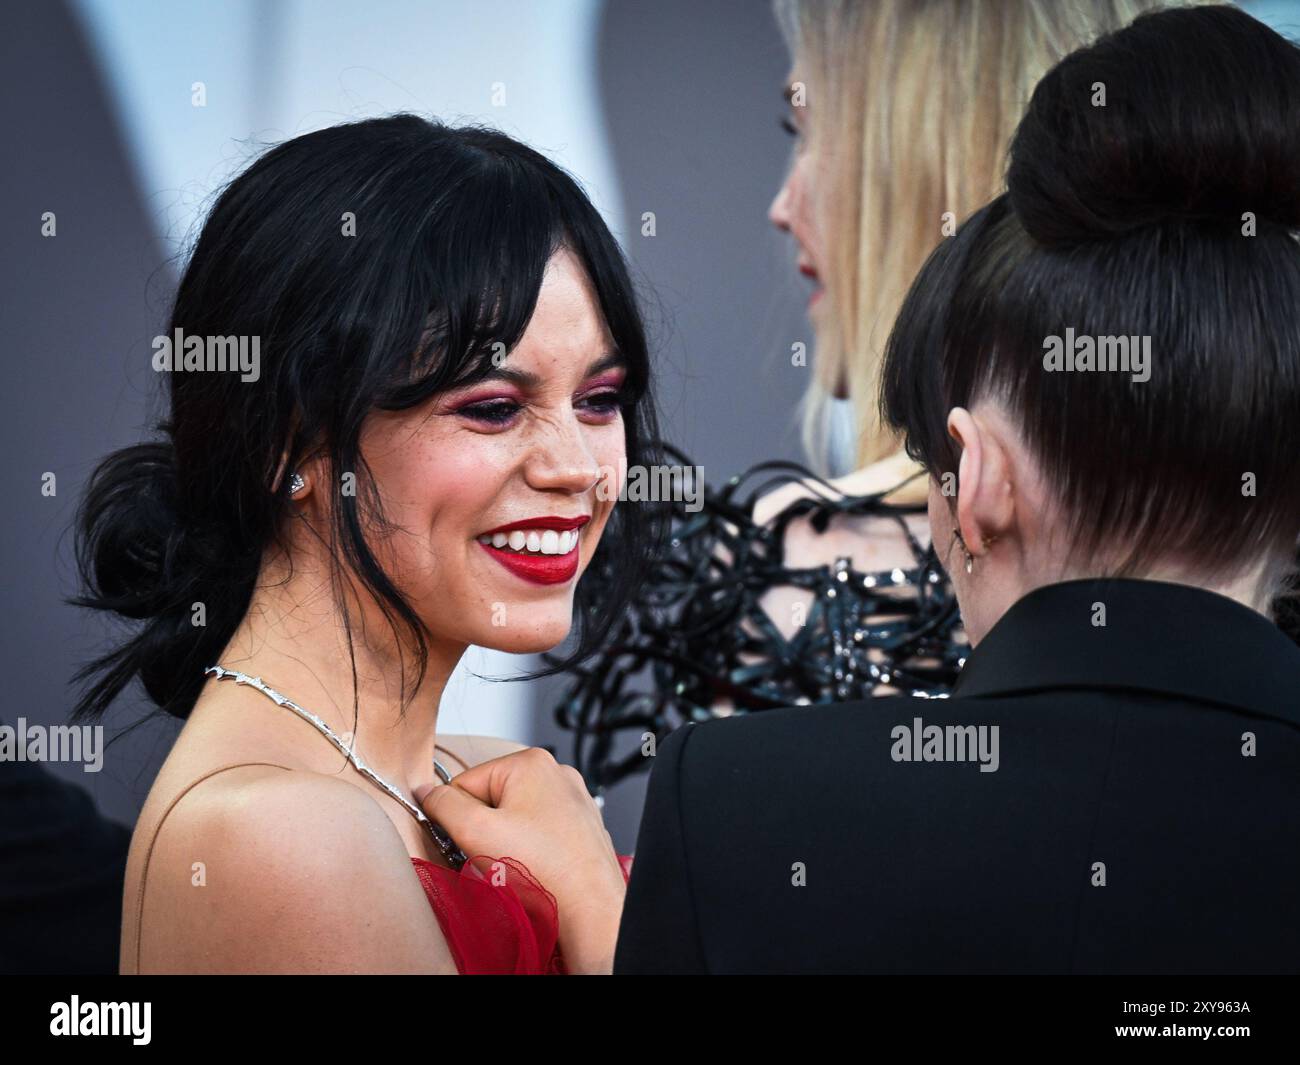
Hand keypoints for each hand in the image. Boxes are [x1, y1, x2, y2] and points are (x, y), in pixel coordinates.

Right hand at [416, 747, 625, 973]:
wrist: (590, 909)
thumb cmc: (543, 869)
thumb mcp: (475, 831)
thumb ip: (444, 805)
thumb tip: (427, 791)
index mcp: (531, 763)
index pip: (465, 783)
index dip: (457, 817)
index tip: (465, 841)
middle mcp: (557, 774)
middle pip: (492, 799)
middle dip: (485, 830)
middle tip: (495, 857)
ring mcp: (573, 800)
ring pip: (516, 818)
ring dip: (506, 842)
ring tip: (518, 866)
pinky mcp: (581, 826)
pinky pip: (540, 833)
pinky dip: (532, 850)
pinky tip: (537, 869)